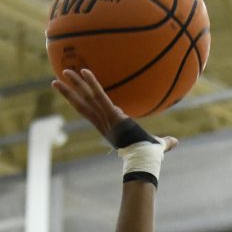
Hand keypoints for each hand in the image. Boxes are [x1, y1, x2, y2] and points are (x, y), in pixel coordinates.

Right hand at [52, 68, 177, 149]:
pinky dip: (92, 83)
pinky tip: (84, 71)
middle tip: (56, 81)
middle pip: (82, 105)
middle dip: (69, 93)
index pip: (95, 113)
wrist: (143, 160)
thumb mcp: (157, 146)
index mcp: (109, 129)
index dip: (87, 102)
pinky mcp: (111, 114)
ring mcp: (105, 118)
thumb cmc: (149, 157)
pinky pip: (99, 96)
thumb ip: (165, 143)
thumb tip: (176, 142)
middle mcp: (103, 123)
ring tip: (61, 73)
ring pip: (85, 99)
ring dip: (72, 85)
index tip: (80, 93)